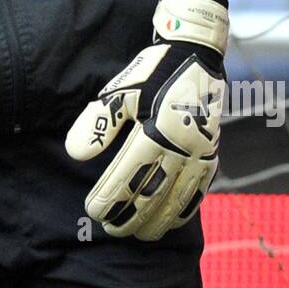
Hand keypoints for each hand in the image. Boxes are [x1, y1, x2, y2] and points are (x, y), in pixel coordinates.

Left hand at [64, 0, 227, 240]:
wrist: (195, 52)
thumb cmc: (152, 71)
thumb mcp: (120, 90)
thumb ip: (100, 122)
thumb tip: (76, 154)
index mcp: (159, 130)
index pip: (130, 174)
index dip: (112, 196)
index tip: (94, 211)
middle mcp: (184, 145)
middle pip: (155, 192)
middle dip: (132, 215)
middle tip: (111, 229)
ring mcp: (202, 151)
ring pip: (179, 196)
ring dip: (158, 219)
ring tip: (140, 235)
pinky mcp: (212, 151)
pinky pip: (201, 188)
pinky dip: (185, 208)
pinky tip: (172, 220)